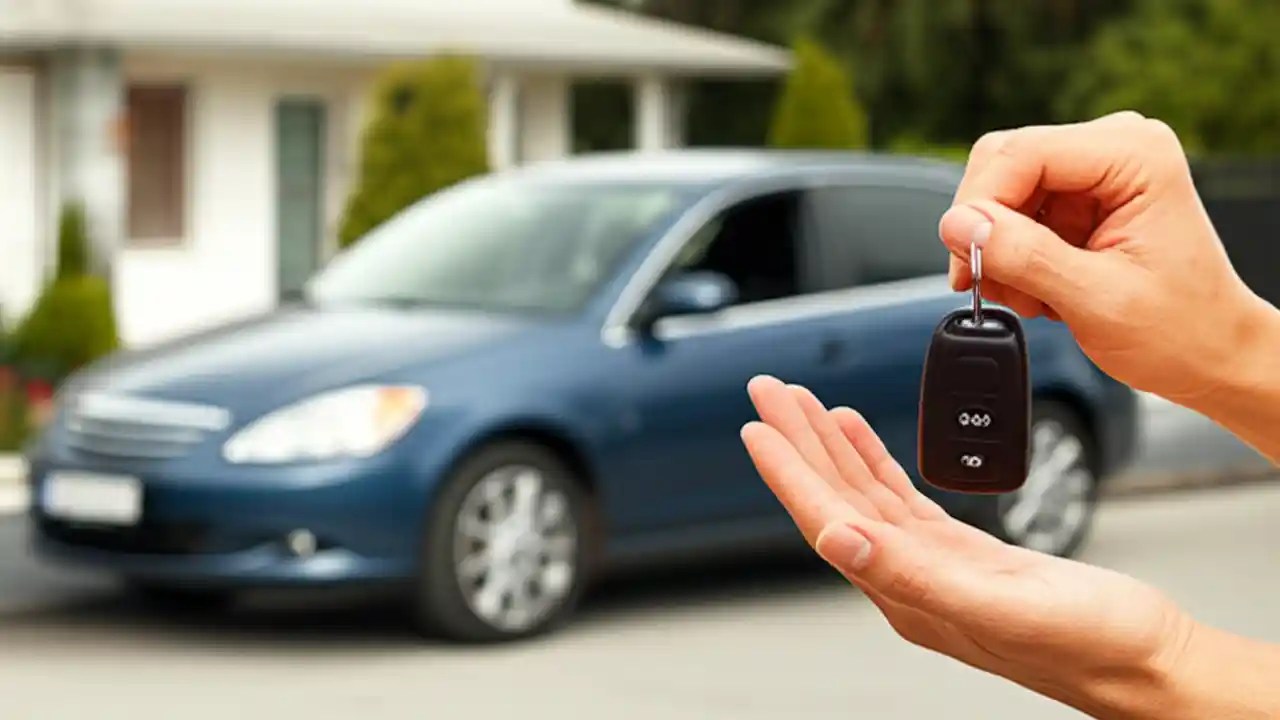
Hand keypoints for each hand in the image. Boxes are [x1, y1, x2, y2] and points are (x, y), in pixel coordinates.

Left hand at [741, 375, 1192, 716]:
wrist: (1147, 662)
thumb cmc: (1089, 645)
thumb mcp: (1000, 605)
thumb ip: (912, 573)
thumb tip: (838, 539)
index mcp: (906, 593)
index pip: (829, 520)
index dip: (790, 473)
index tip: (757, 428)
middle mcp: (908, 579)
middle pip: (835, 498)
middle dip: (798, 442)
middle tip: (767, 390)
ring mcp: (932, 565)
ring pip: (863, 492)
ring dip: (830, 445)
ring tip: (801, 401)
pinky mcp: (961, 553)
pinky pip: (899, 497)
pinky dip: (874, 460)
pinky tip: (855, 433)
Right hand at [938, 112, 1269, 406]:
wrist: (1209, 354)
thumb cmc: (1181, 329)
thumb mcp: (1096, 299)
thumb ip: (1024, 257)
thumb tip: (958, 225)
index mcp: (1135, 154)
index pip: (1022, 153)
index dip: (981, 205)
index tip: (967, 258)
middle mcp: (1114, 148)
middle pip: (1002, 163)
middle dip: (985, 228)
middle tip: (990, 280)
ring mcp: (1094, 171)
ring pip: (1000, 190)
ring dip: (998, 248)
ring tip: (1030, 294)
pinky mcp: (1078, 197)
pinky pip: (1013, 211)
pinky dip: (1010, 255)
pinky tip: (1036, 286)